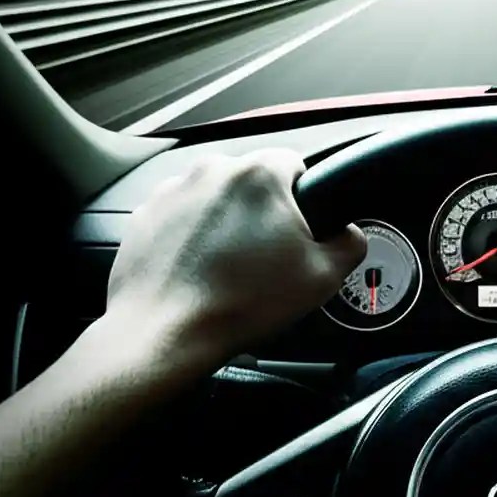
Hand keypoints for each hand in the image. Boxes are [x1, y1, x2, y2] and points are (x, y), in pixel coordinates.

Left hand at [105, 148, 365, 368]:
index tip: (300, 231)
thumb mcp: (322, 278)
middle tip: (267, 258)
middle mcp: (213, 169)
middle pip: (253, 182)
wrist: (166, 332)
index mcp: (260, 174)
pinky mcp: (146, 215)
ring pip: (216, 199)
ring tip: (230, 270)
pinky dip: (193, 239)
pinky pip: (182, 218)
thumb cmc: (242, 303)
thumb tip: (350, 233)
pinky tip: (200, 273)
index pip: (296, 164)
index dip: (305, 199)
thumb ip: (351, 243)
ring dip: (227, 224)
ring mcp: (173, 190)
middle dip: (263, 213)